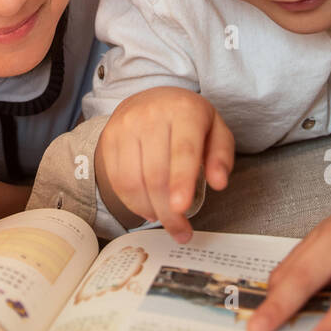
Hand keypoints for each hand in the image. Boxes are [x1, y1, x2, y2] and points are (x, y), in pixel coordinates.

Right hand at [95, 88, 233, 241]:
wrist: (152, 98)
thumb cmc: (190, 121)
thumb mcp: (216, 131)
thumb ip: (221, 156)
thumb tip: (219, 183)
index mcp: (184, 110)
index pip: (182, 151)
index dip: (181, 182)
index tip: (182, 209)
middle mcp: (150, 114)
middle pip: (155, 173)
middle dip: (167, 210)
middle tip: (181, 232)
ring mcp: (125, 126)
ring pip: (132, 180)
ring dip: (148, 209)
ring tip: (164, 219)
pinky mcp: (109, 139)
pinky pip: (116, 180)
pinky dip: (132, 202)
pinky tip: (147, 208)